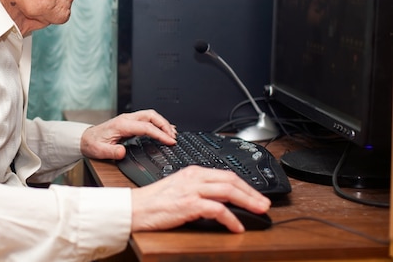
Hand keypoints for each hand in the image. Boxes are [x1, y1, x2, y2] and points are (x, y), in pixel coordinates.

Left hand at [80, 109, 176, 159]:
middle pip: (151, 116)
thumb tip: (122, 152)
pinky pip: (147, 120)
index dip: (160, 134)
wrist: (85, 138)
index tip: (170, 141)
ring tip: (172, 134)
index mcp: (122, 125)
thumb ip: (111, 152)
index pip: (146, 127)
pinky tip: (163, 130)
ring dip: (163, 123)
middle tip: (173, 137)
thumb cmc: (93, 143)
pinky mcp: (130, 123)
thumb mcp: (99, 151)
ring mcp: (128, 120)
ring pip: (150, 116)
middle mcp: (126, 119)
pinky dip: (157, 124)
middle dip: (165, 125)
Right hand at [131, 166, 270, 232]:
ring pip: (228, 191)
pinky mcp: (189, 204)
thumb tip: (218, 199)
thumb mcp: (179, 189)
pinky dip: (231, 218)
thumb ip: (198, 189)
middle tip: (264, 203)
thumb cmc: (154, 202)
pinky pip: (217, 209)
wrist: (135, 209)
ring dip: (248, 202)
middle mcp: (194, 178)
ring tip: (258, 212)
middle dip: (252, 192)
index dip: (245, 185)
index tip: (255, 194)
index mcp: (192, 172)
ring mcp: (192, 190)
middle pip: (231, 180)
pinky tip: (236, 226)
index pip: (225, 174)